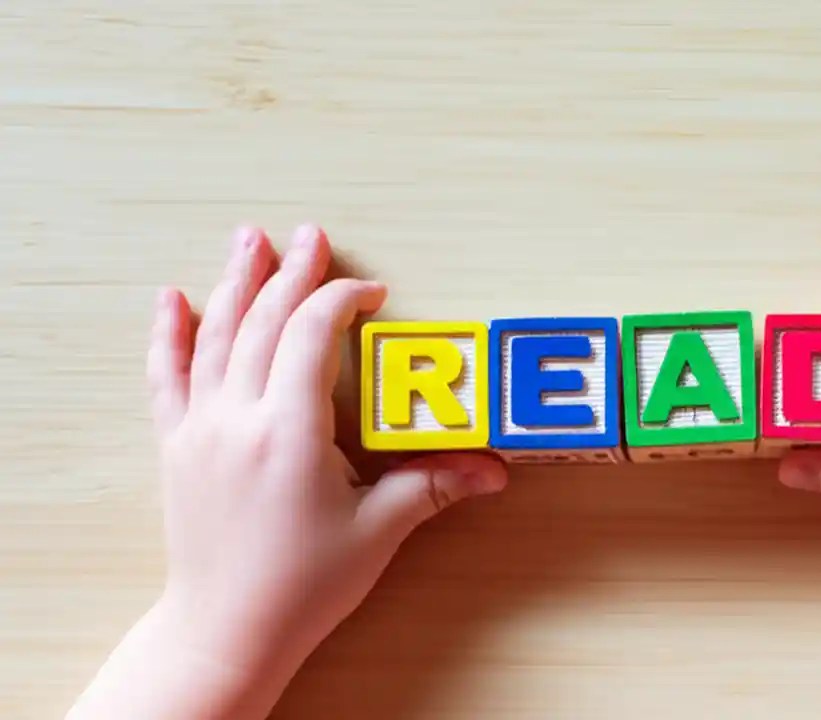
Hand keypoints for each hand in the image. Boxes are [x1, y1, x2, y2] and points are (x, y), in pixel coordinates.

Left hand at [70, 226, 506, 719]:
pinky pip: (167, 377)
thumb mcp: (377, 531)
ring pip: (215, 336)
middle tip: (311, 234)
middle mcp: (237, 418)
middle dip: (291, 273)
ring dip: (235, 283)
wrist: (227, 629)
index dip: (342, 302)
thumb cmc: (303, 584)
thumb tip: (494, 467)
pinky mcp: (177, 446)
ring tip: (250, 239)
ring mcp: (200, 429)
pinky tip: (173, 298)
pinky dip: (169, 334)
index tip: (372, 293)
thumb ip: (432, 485)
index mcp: (290, 432)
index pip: (312, 335)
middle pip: (264, 322)